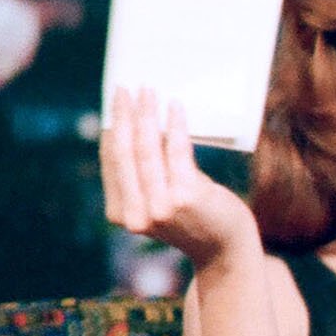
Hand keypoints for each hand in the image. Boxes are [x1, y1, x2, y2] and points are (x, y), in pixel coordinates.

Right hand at [100, 88, 259, 267]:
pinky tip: (175, 107)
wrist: (224, 247)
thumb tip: (136, 124)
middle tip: (125, 89)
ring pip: (147, 148)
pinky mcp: (186, 196)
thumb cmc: (193, 217)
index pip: (111, 161)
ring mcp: (160, 206)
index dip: (112, 129)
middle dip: (123, 115)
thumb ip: (143, 174)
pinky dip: (175, 125)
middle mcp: (136, 213)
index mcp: (121, 213)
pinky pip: (176, 150)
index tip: (116, 105)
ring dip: (146, 114)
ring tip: (148, 91)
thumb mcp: (157, 199)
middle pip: (124, 151)